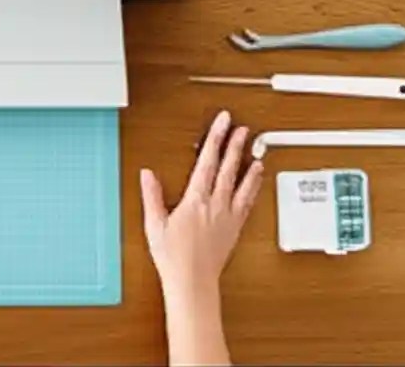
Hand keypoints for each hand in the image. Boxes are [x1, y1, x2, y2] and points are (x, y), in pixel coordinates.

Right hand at [140, 110, 263, 299]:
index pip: (207, 162)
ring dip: (248, 164)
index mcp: (195, 201)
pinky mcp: (235, 227)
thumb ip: (152, 196)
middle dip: (234, 145)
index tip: (221, 124)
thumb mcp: (154, 224)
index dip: (215, 139)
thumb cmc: (173, 257)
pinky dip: (254, 187)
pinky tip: (257, 178)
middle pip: (228, 168)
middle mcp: (215, 205)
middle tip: (241, 129)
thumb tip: (148, 175)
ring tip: (255, 150)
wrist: (193, 281)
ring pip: (242, 183)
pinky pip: (248, 202)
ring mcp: (228, 216)